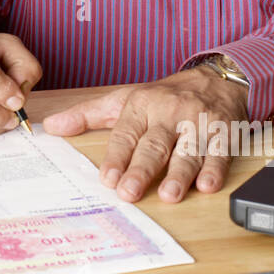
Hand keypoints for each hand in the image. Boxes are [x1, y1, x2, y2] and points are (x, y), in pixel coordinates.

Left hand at [42, 67, 248, 202]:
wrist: (216, 78)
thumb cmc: (164, 96)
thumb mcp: (124, 98)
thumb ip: (87, 115)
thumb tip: (51, 126)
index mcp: (142, 106)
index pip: (126, 134)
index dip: (117, 157)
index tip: (107, 178)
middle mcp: (169, 114)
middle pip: (154, 145)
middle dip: (142, 169)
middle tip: (129, 192)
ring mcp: (197, 124)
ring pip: (188, 151)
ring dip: (179, 174)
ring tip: (168, 195)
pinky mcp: (223, 132)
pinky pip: (220, 151)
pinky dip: (215, 169)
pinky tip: (207, 185)